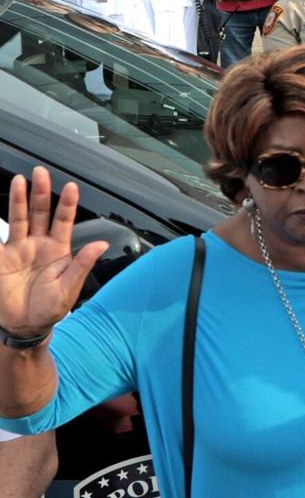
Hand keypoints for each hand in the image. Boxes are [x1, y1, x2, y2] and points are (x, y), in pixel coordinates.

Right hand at [0, 168, 107, 336]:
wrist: (24, 325)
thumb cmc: (50, 307)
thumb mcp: (69, 288)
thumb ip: (82, 265)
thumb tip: (101, 245)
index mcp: (59, 249)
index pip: (64, 221)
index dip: (68, 205)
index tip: (72, 187)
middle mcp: (38, 244)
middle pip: (40, 213)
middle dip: (41, 192)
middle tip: (40, 172)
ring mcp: (18, 249)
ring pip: (19, 219)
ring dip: (19, 200)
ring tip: (19, 180)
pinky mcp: (0, 258)